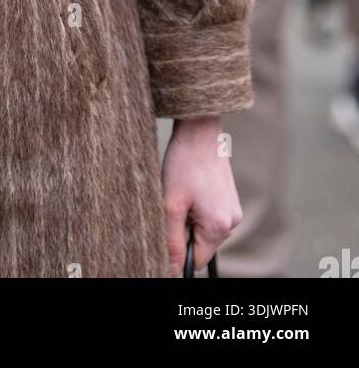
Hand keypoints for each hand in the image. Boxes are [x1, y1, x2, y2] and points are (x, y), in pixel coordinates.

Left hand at [162, 114, 242, 275]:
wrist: (199, 131)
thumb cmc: (183, 164)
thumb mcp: (171, 205)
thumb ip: (172, 241)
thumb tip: (173, 270)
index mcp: (220, 227)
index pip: (197, 260)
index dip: (178, 253)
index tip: (166, 232)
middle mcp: (232, 222)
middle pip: (202, 245)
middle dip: (184, 232)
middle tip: (174, 205)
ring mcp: (233, 210)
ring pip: (205, 231)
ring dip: (190, 220)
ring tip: (182, 194)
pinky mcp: (230, 200)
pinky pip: (210, 217)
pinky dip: (197, 210)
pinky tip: (190, 189)